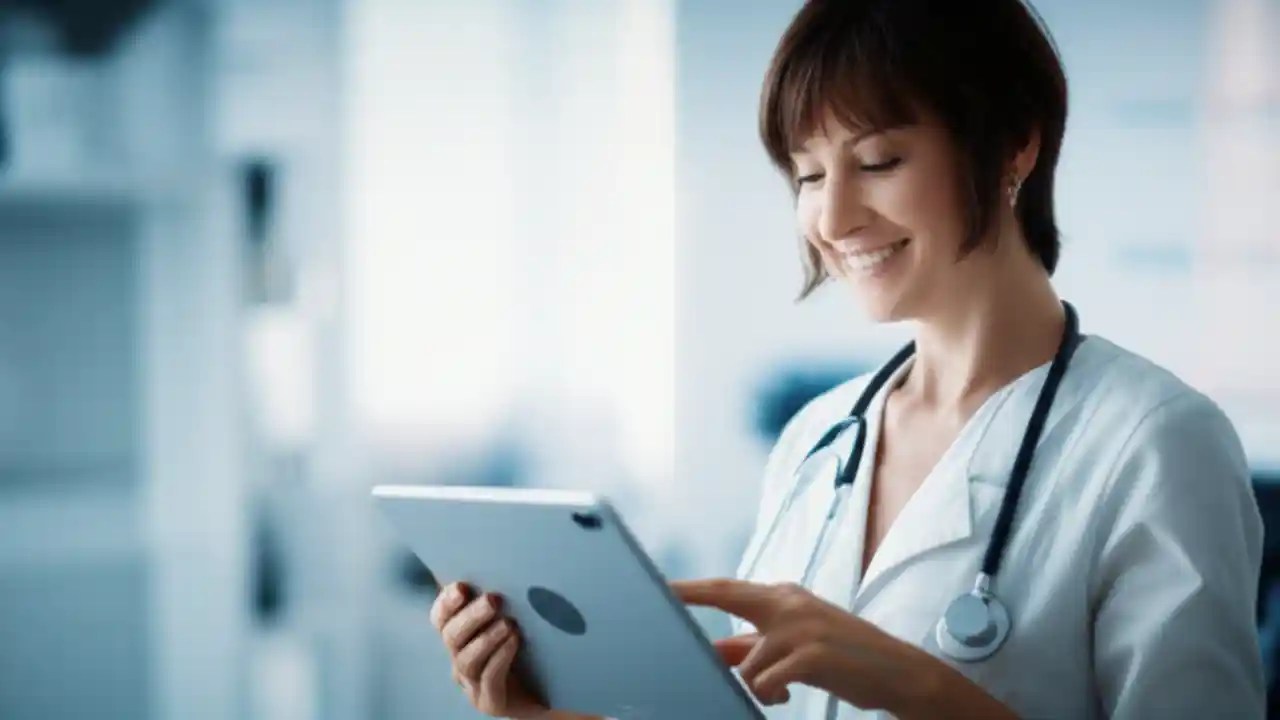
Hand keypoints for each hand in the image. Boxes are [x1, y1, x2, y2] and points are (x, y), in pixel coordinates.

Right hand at [430, 582, 548, 718]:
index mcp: (460, 637)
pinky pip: (489, 680)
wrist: (546, 691)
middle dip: (471, 616)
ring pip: (467, 660)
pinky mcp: (490, 702)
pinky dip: (500, 658)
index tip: (461, 586)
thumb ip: (501, 601)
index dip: (446, 602)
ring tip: (508, 623)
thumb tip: (506, 563)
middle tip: (494, 599)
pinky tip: (514, 642)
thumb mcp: (513, 620)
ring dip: (486, 638)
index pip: (440, 618)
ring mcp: (472, 684)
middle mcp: (460, 659)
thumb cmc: (527, 650)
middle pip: (452, 636)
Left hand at [671, 579, 933, 711]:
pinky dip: (769, 695)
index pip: (726, 588)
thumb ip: (749, 646)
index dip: (691, 587)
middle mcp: (790, 603)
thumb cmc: (841, 657)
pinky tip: (786, 697)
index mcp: (783, 597)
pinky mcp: (814, 654)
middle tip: (660, 603)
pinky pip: (767, 681)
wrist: (898, 671)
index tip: (658, 586)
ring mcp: (803, 626)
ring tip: (776, 694)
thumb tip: (709, 652)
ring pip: (747, 663)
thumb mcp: (792, 645)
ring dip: (754, 687)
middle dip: (690, 597)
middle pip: (727, 595)